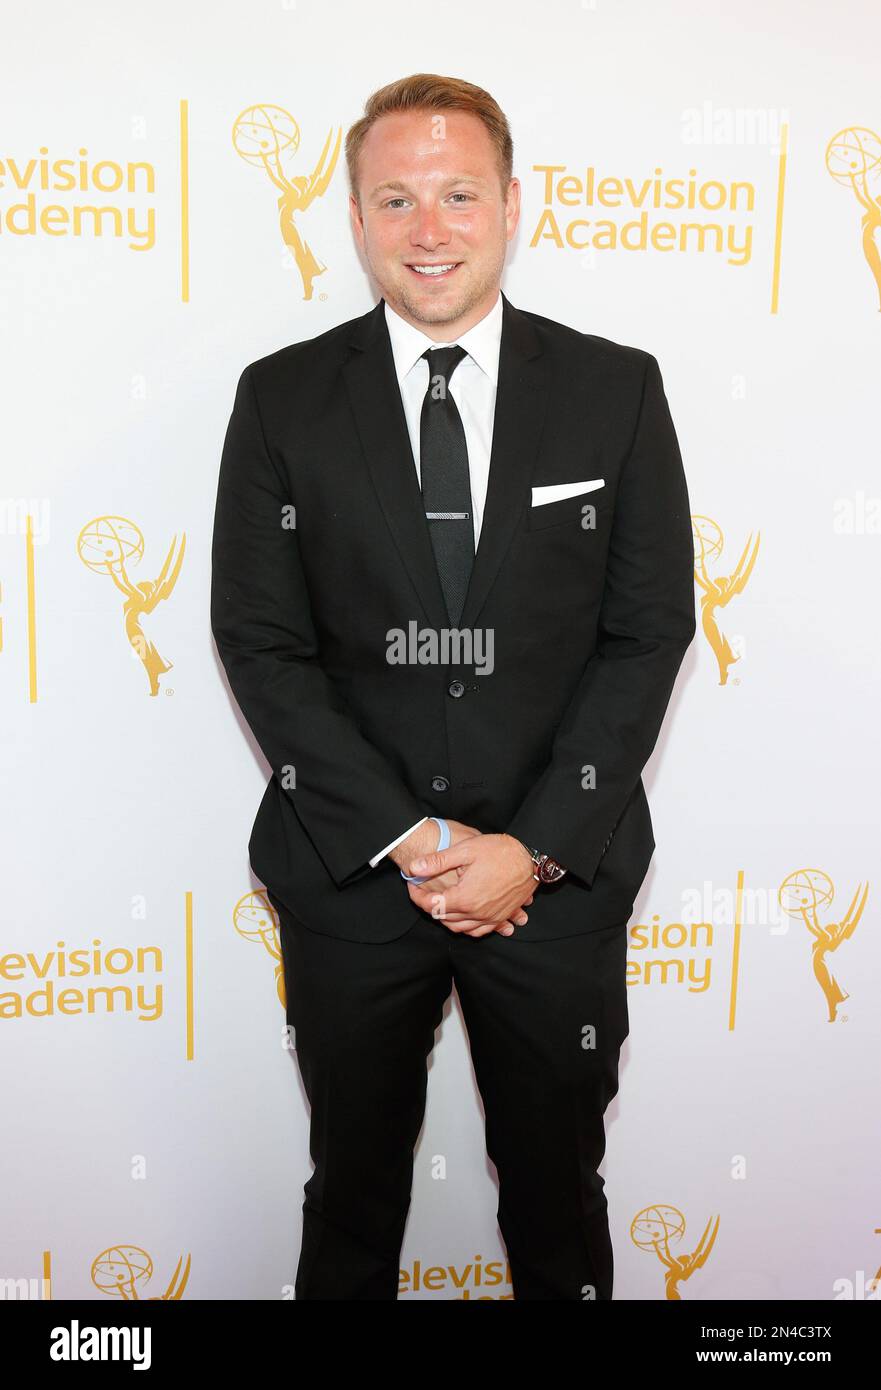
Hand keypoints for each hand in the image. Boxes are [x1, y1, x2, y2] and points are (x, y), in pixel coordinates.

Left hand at [407, 834, 536, 937]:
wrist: (532, 858)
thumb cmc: (500, 851)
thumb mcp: (466, 850)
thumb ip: (437, 861)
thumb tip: (413, 868)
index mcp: (465, 898)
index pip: (431, 905)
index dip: (417, 895)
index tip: (412, 884)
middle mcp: (477, 914)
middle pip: (443, 918)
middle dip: (428, 905)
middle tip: (422, 891)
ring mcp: (490, 918)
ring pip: (460, 928)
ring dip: (446, 918)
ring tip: (439, 902)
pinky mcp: (501, 917)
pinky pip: (479, 931)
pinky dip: (466, 927)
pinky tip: (463, 916)